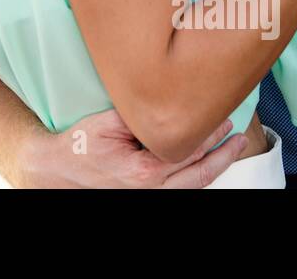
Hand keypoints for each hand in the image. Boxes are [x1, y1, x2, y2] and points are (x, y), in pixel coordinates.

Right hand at [25, 109, 246, 187]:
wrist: (58, 171)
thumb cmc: (79, 146)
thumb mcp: (105, 122)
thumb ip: (136, 114)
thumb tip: (164, 100)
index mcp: (144, 169)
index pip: (188, 148)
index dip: (209, 133)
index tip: (223, 116)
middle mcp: (151, 188)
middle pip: (199, 172)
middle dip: (222, 154)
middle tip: (238, 135)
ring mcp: (149, 196)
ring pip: (193, 185)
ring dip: (215, 167)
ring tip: (232, 149)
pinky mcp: (145, 195)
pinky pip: (180, 188)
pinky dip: (197, 175)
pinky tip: (206, 162)